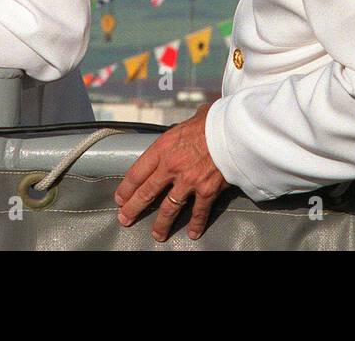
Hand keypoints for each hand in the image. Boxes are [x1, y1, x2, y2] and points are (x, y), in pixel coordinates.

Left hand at [114, 102, 228, 241]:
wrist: (233, 129)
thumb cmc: (213, 121)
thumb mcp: (188, 120)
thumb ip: (183, 130)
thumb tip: (190, 124)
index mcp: (162, 148)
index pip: (137, 172)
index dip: (126, 188)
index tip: (121, 199)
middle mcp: (171, 167)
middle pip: (146, 193)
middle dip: (134, 209)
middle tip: (126, 219)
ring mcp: (188, 181)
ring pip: (169, 208)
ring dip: (161, 224)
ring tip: (157, 234)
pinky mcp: (206, 191)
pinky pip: (198, 212)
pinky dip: (196, 224)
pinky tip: (193, 233)